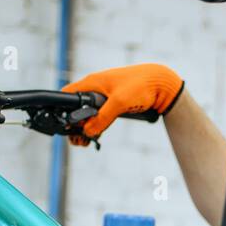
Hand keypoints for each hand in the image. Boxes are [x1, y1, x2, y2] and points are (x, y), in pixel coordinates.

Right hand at [62, 63, 183, 144]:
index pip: (67, 94)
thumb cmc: (141, 86)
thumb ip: (102, 117)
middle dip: (74, 124)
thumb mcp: (120, 102)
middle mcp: (96, 88)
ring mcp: (105, 96)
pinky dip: (96, 126)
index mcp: (92, 82)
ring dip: (85, 127)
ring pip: (88, 113)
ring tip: (84, 142)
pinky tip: (95, 137)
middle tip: (77, 141)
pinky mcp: (114, 104)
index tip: (65, 127)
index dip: (62, 110)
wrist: (163, 84)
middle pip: (76, 107)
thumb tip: (87, 131)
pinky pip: (100, 116)